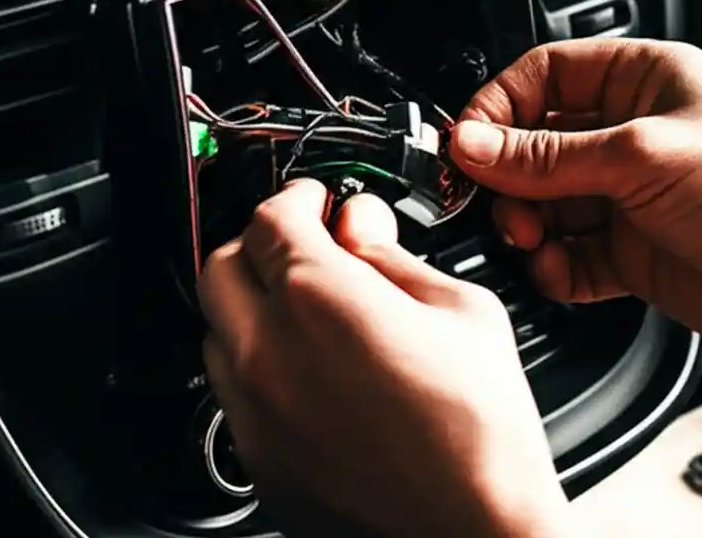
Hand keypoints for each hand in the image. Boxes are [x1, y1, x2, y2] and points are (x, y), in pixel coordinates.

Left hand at [198, 179, 571, 537]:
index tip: (319, 203)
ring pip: (218, 332)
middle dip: (263, 245)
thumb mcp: (463, 311)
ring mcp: (255, 414)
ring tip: (310, 315)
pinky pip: (234, 395)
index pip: (272, 216)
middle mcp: (270, 352)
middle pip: (224, 266)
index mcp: (320, 299)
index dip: (299, 198)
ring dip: (253, 308)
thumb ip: (395, 258)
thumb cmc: (482, 437)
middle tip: (307, 248)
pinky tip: (311, 375)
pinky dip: (259, 369)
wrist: (475, 535)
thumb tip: (363, 227)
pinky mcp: (258, 462)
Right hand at [448, 38, 701, 351]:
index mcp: (641, 80)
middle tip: (500, 203)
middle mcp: (629, 133)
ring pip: (542, 205)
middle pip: (532, 145)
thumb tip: (475, 145)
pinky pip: (566, 255)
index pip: (542, 76)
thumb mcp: (642, 156)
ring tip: (535, 240)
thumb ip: (548, 156)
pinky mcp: (628, 249)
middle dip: (508, 178)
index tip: (467, 143)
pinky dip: (554, 268)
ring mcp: (627, 194)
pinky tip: (561, 271)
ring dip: (528, 226)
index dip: (497, 107)